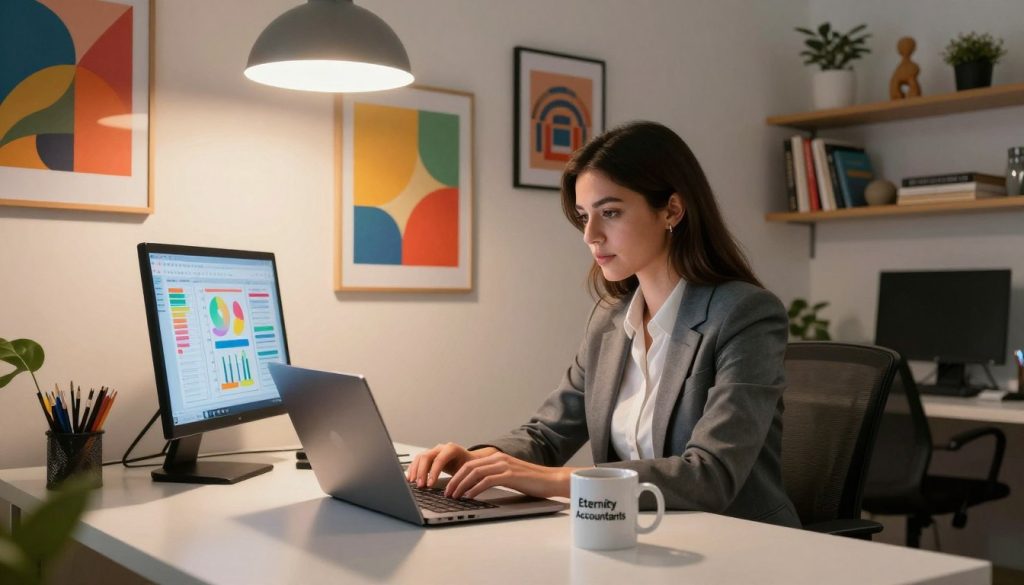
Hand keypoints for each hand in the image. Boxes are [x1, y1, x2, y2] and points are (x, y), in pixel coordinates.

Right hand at [405, 443, 497, 488]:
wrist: (470, 460)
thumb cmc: (470, 465)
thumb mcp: (468, 470)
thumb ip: (461, 478)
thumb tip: (454, 490)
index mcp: (452, 449)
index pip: (439, 459)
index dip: (433, 472)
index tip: (430, 485)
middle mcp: (441, 448)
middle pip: (426, 457)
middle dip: (422, 472)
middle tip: (420, 485)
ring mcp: (434, 451)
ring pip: (420, 458)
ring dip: (415, 471)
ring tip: (413, 483)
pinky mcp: (429, 456)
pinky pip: (418, 461)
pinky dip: (413, 469)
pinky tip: (411, 478)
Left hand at [444, 451, 578, 499]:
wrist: (552, 480)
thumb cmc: (532, 482)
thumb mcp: (510, 476)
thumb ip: (495, 477)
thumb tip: (477, 487)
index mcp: (497, 457)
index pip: (470, 464)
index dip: (457, 476)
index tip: (449, 487)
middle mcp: (498, 458)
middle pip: (469, 467)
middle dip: (455, 481)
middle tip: (447, 493)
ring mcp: (504, 465)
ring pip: (475, 473)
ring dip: (461, 485)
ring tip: (454, 496)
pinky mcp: (509, 475)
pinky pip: (486, 480)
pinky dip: (474, 489)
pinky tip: (469, 497)